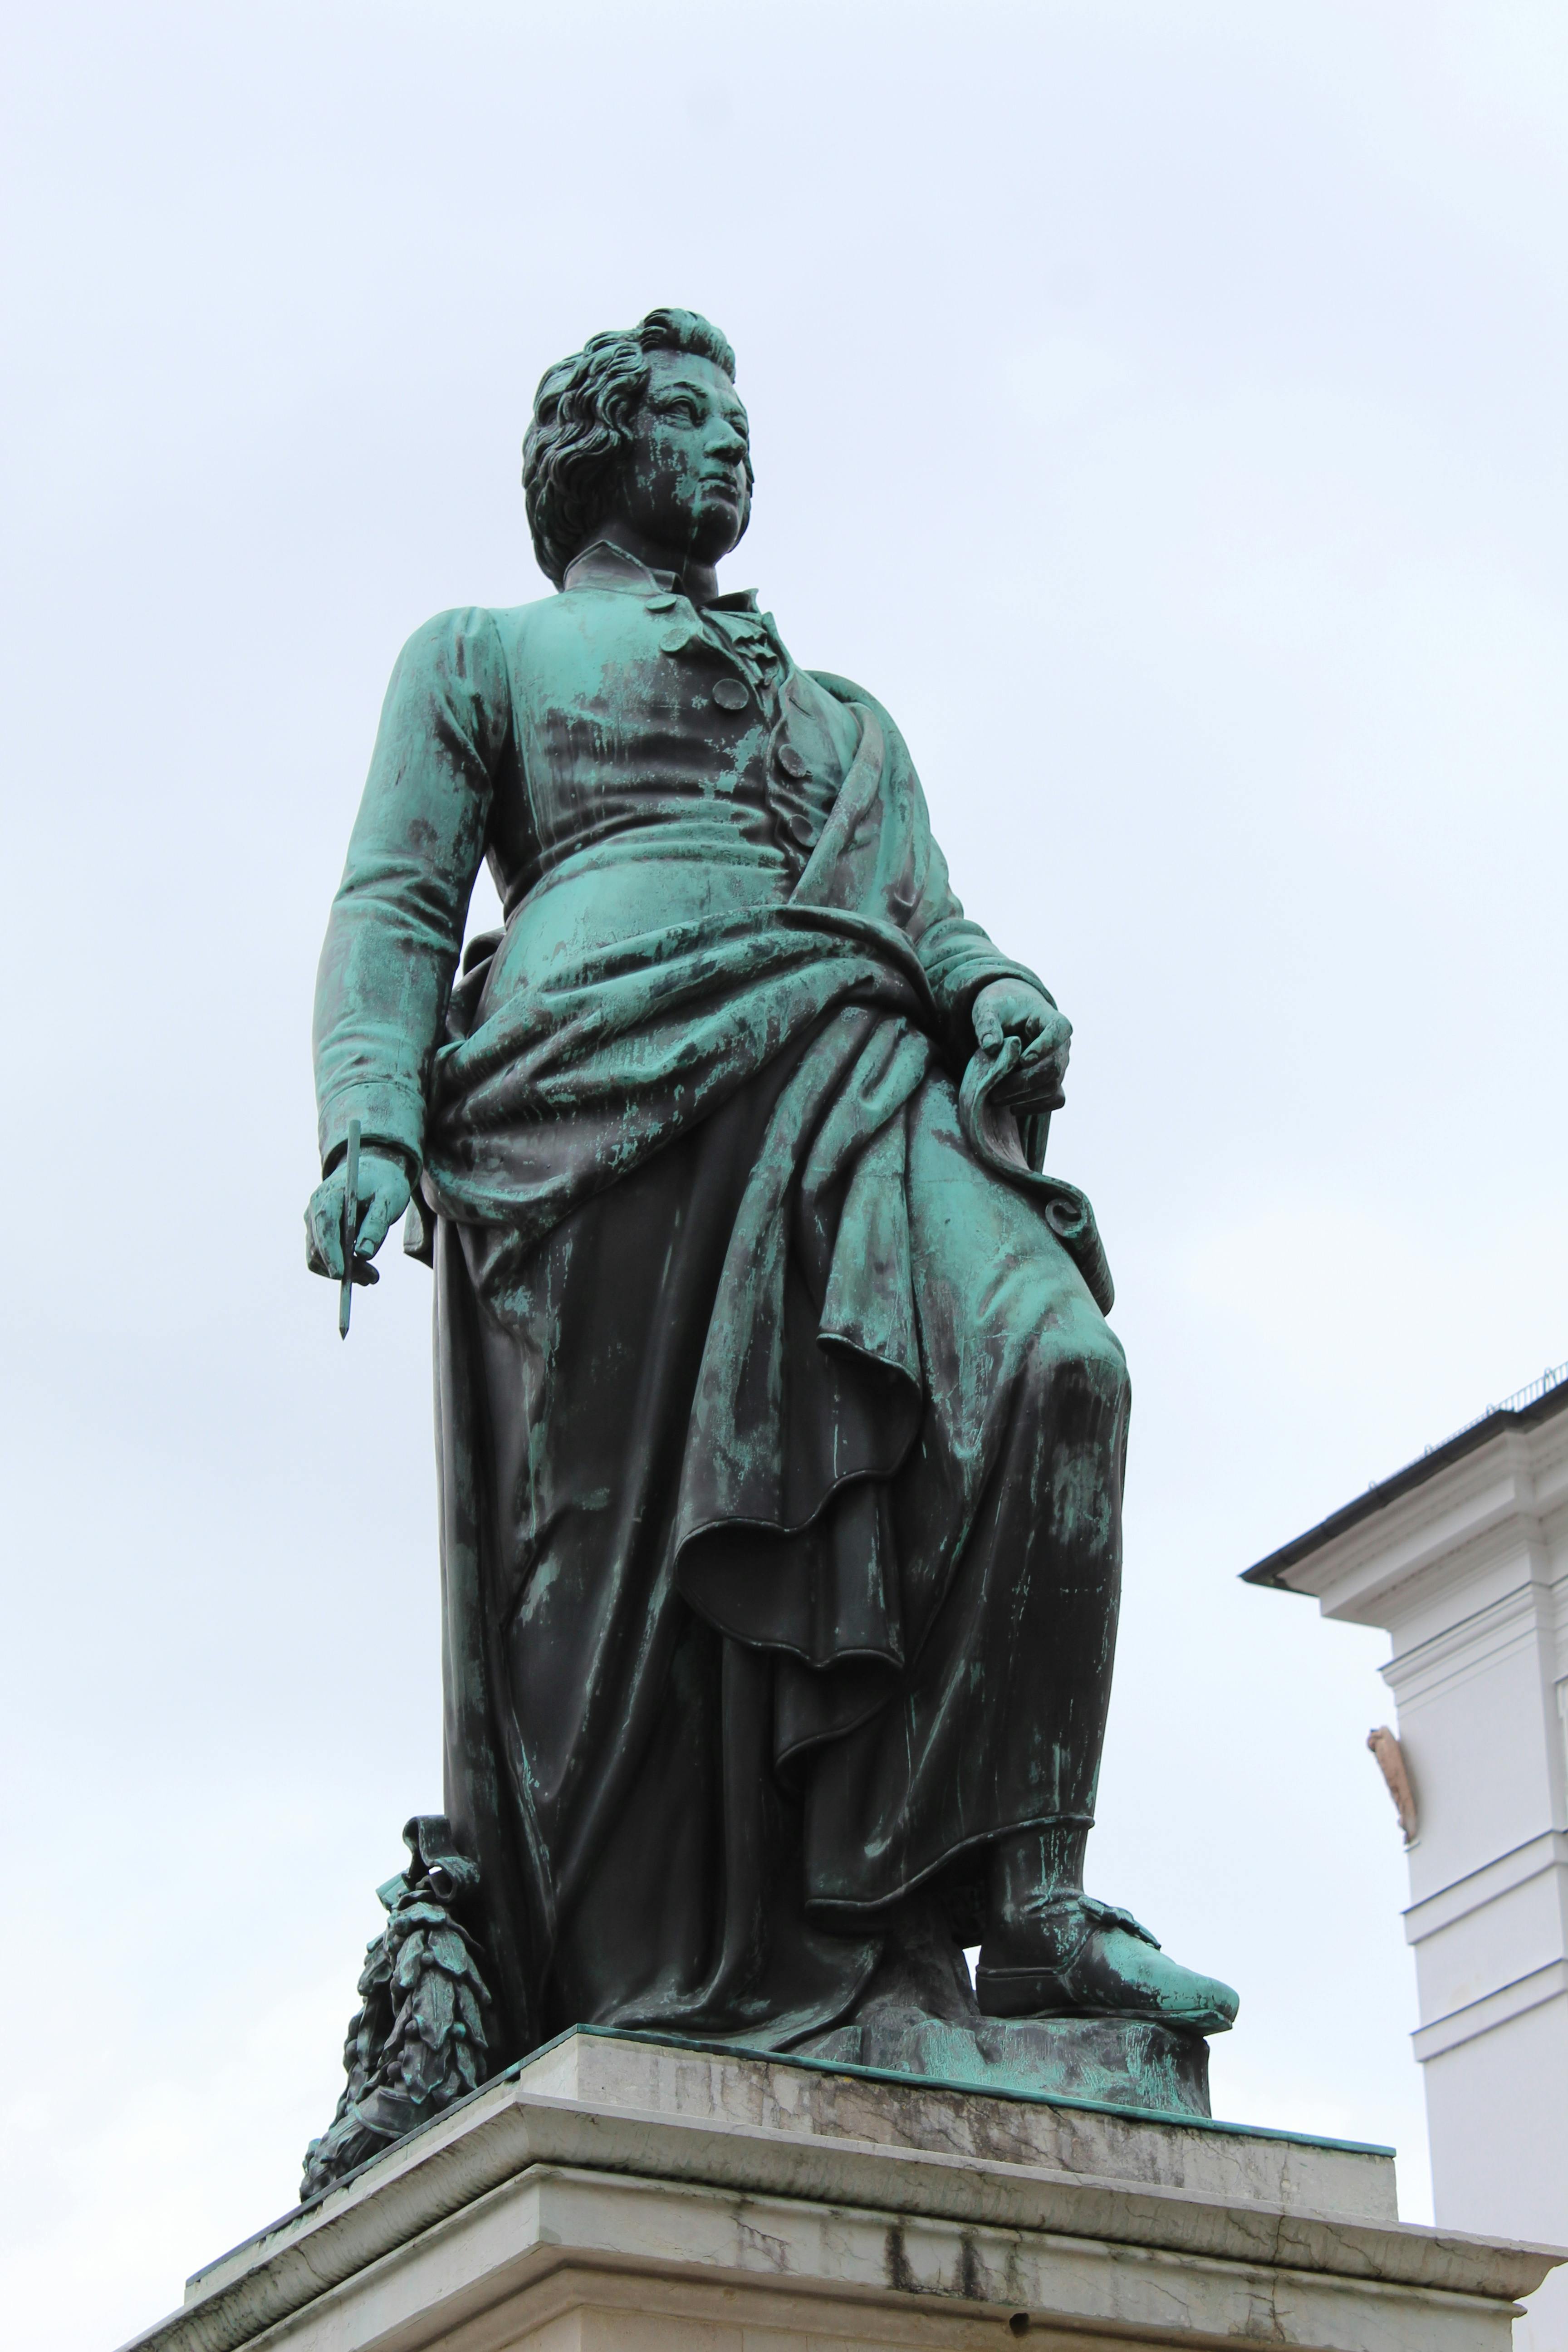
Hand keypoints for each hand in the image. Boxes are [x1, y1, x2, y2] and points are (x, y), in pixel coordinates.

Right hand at [305, 1146, 413, 1282]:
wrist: (374, 1171)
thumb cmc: (383, 1182)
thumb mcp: (389, 1199)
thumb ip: (376, 1224)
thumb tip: (364, 1253)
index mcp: (330, 1194)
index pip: (324, 1224)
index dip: (330, 1251)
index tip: (341, 1274)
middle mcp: (315, 1207)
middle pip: (319, 1245)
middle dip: (343, 1267)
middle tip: (373, 1279)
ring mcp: (313, 1220)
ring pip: (318, 1255)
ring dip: (342, 1270)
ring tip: (372, 1277)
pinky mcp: (317, 1232)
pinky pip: (321, 1256)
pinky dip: (338, 1266)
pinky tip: (361, 1271)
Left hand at [971, 980, 1071, 1112]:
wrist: (1008, 1017)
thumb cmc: (1000, 1009)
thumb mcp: (987, 1009)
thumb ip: (987, 1025)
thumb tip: (991, 1047)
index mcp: (1050, 1019)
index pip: (1059, 1030)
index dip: (1045, 1047)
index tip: (1023, 1060)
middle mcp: (1061, 1044)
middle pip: (1054, 1068)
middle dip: (1024, 1082)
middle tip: (995, 1093)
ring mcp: (1060, 1064)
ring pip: (1053, 1087)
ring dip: (1025, 1097)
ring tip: (996, 1099)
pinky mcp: (1054, 1080)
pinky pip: (1055, 1099)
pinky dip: (1036, 1107)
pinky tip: (1012, 1108)